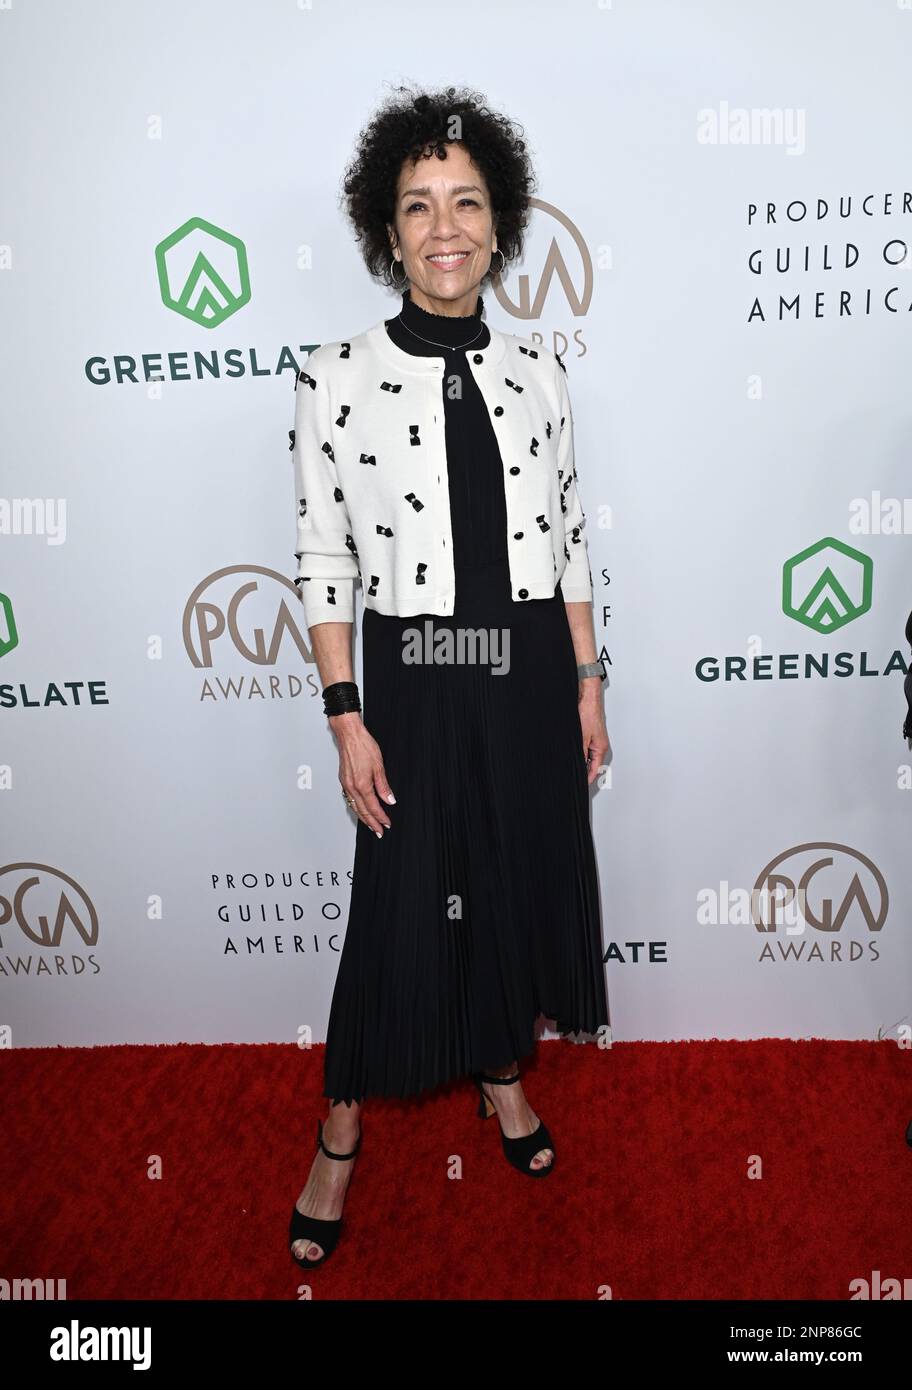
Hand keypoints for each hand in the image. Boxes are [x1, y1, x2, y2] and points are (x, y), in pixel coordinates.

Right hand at [329, 712, 395, 835]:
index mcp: (362, 785)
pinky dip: (356, 807)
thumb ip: (384, 786)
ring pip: (354, 807)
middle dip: (371, 823)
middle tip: (379, 831)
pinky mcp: (343, 780)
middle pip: (362, 811)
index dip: (381, 817)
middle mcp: (352, 787)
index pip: (373, 807)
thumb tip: (390, 800)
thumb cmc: (363, 746)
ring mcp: (346, 784)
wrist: (349, 735)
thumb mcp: (379, 766)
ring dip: (363, 818)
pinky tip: (359, 809)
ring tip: (370, 824)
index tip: (387, 824)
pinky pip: (349, 799)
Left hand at [578, 680, 609, 786]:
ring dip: (580, 760)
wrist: (587, 698)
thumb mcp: (581, 738)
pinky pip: (585, 749)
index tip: (579, 785)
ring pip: (587, 757)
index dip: (587, 779)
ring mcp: (594, 740)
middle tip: (572, 776)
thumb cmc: (588, 714)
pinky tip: (571, 752)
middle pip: (592, 765)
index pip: (595, 770)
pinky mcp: (589, 735)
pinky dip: (579, 752)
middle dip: (582, 771)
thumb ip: (580, 754)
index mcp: (601, 749)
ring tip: (570, 764)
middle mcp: (599, 746)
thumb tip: (577, 767)